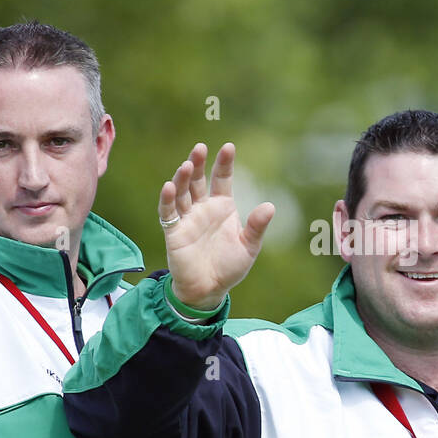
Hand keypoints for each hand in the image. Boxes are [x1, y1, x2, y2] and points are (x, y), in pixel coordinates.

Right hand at [159, 143, 275, 309]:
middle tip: (200, 148)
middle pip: (198, 180)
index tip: (228, 147)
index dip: (224, 163)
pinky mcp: (174, 231)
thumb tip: (270, 206)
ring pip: (182, 192)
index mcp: (223, 207)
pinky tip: (170, 186)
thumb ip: (256, 227)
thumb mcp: (249, 247)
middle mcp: (203, 208)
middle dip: (199, 163)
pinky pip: (168, 212)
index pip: (222, 179)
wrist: (209, 290)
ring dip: (183, 178)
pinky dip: (168, 199)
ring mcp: (187, 218)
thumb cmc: (229, 267)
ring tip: (187, 165)